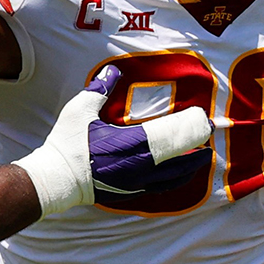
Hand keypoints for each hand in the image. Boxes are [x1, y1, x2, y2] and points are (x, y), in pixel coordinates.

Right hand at [13, 65, 213, 215]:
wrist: (55, 180)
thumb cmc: (67, 144)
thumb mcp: (80, 110)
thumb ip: (100, 89)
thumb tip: (112, 70)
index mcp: (130, 144)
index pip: (169, 136)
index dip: (190, 129)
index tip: (204, 120)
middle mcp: (138, 166)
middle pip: (178, 158)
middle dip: (196, 146)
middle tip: (208, 135)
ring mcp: (135, 183)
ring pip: (173, 177)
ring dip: (189, 166)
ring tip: (201, 157)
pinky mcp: (129, 193)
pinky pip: (160, 188)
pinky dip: (174, 180)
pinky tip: (178, 175)